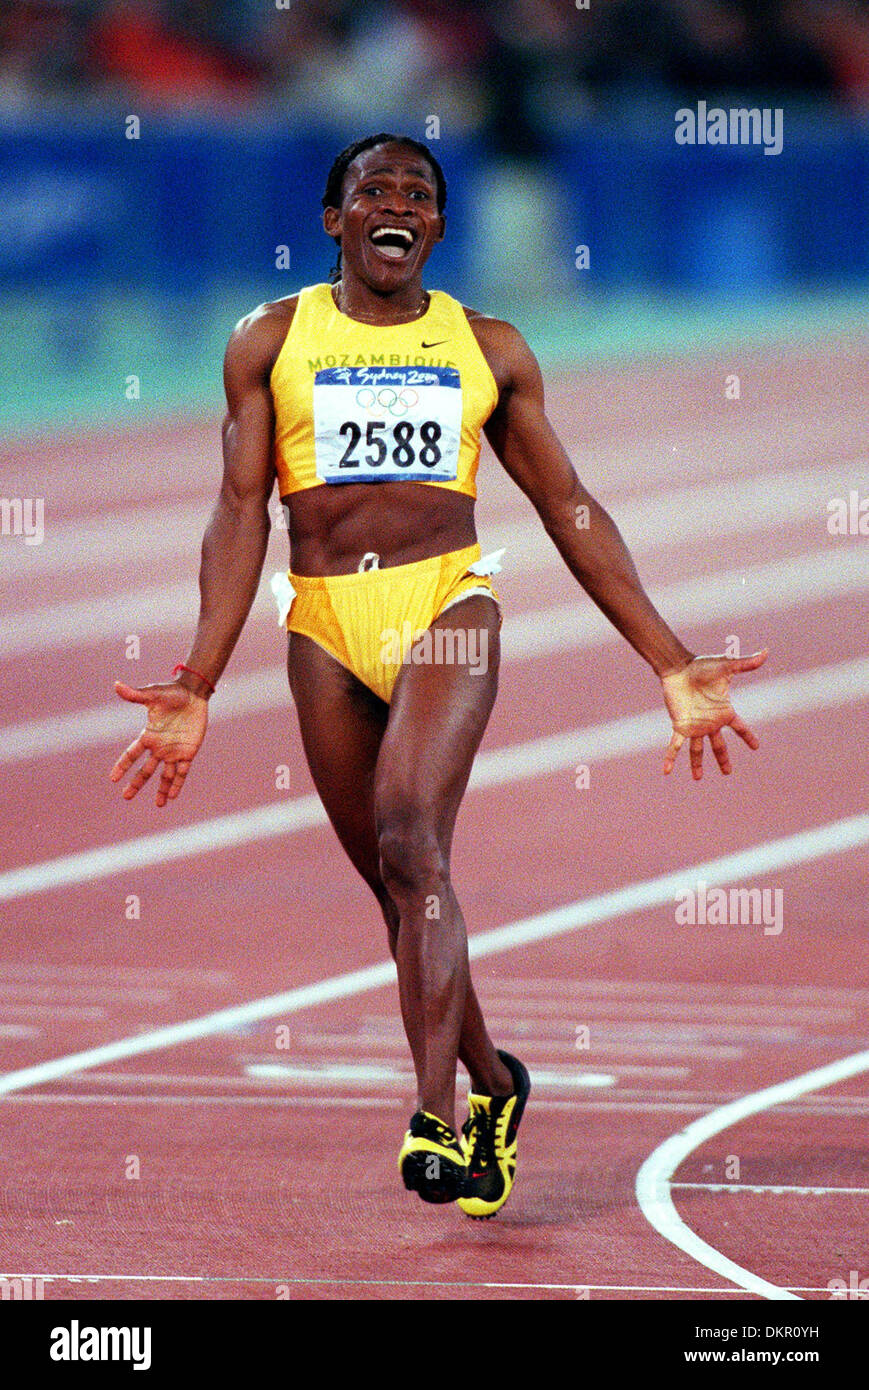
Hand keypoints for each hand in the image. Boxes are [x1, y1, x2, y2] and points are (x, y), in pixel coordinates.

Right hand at [109, 681, 207, 804]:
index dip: (122, 765)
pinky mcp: (188, 752)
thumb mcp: (153, 695)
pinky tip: (173, 796)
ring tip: (159, 805)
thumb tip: (116, 685)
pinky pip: (182, 772)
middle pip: (145, 770)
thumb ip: (135, 695)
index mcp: (149, 735)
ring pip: (165, 775)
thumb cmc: (172, 692)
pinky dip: (178, 784)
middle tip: (125, 797)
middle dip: (136, 784)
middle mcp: (159, 747)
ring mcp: (174, 751)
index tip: (112, 778)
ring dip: (161, 789)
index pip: (132, 754)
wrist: (194, 694)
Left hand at [660, 650, 767, 779]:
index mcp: (723, 711)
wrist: (679, 667)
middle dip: (723, 759)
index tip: (756, 747)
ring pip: (698, 750)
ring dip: (697, 764)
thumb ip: (746, 663)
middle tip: (727, 773)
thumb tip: (766, 652)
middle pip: (719, 746)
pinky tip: (666, 771)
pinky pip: (676, 745)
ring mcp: (695, 726)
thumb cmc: (702, 666)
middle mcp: (710, 722)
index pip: (740, 728)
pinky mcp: (680, 725)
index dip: (748, 737)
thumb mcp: (727, 666)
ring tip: (698, 778)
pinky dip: (671, 757)